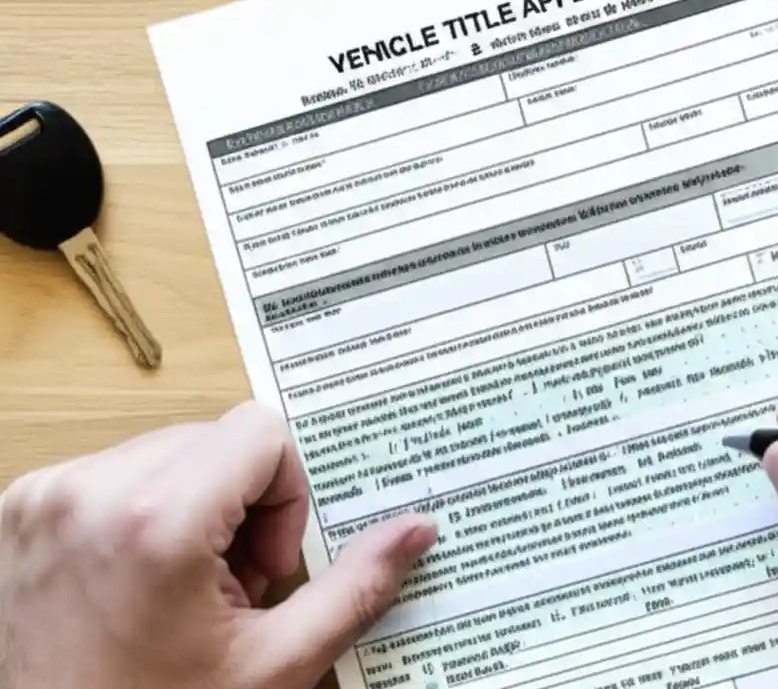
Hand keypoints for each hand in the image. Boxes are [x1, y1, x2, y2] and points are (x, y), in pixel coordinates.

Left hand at [0, 402, 435, 688]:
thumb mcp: (275, 666)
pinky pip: (115, 472)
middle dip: (244, 505)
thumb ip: (355, 587)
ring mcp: (45, 498)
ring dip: (197, 507)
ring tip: (191, 590)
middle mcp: (87, 492)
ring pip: (167, 451)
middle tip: (235, 587)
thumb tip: (418, 529)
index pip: (260, 432)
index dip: (287, 493)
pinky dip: (146, 512)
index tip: (270, 565)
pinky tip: (148, 582)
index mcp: (153, 521)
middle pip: (215, 438)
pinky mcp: (23, 508)